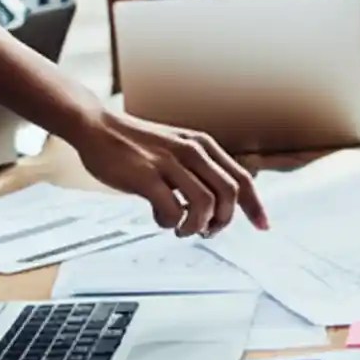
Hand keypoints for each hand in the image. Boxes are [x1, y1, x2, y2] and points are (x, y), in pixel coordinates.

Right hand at [73, 111, 267, 237]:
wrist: (96, 127)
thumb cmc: (136, 144)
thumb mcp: (177, 148)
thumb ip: (199, 169)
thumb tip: (222, 202)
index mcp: (203, 145)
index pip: (242, 178)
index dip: (255, 206)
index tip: (263, 226)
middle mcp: (191, 151)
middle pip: (229, 194)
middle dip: (224, 220)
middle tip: (207, 231)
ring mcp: (169, 162)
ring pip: (205, 205)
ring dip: (196, 226)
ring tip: (182, 229)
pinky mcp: (146, 176)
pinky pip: (172, 210)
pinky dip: (171, 222)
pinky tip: (160, 218)